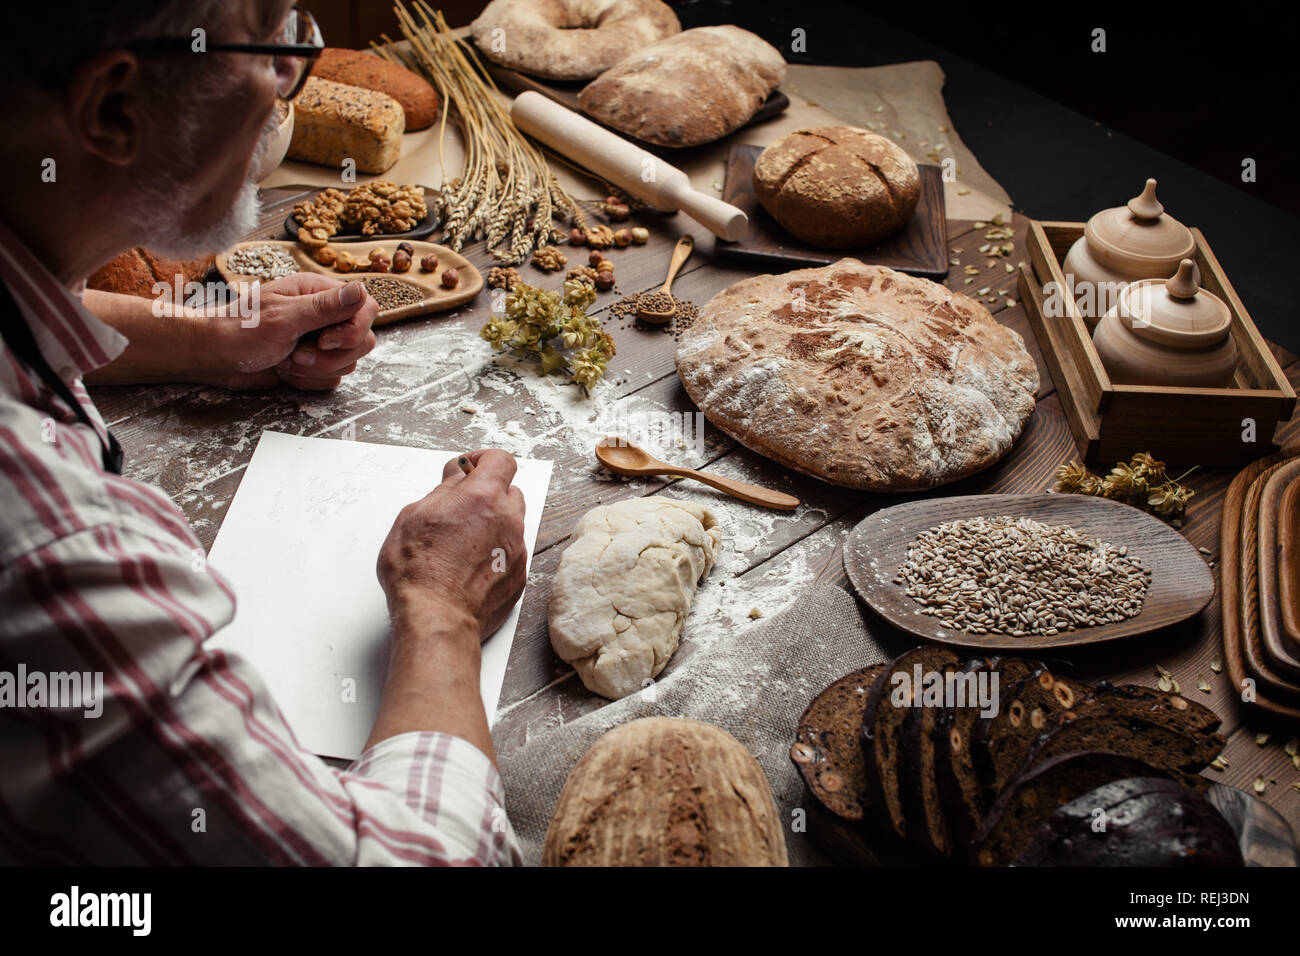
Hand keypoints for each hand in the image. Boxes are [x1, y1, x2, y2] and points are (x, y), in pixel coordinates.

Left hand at [211, 272, 377, 390]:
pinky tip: (286, 371)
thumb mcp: (283, 317)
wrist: (214, 357)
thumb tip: (360, 290)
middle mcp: (324, 315)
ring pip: (349, 362)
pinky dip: (309, 380)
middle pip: (363, 339)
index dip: (354, 329)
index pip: (366, 307)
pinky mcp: (314, 362)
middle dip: (333, 356)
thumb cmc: (239, 331)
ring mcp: (320, 340)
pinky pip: (332, 377)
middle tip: (298, 354)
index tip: (325, 340)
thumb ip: (325, 307)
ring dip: (317, 369)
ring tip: (287, 361)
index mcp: (318, 293)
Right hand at [376, 449, 527, 644]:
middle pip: (509, 492)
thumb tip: (456, 476)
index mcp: (483, 497)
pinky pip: (511, 554)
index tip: (468, 468)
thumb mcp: (414, 516)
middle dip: (487, 494)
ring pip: (511, 524)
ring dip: (492, 525)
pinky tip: (469, 567)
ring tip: (461, 542)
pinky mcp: (518, 576)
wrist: (437, 618)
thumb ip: (443, 490)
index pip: (501, 460)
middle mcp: (508, 520)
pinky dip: (495, 554)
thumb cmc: (419, 571)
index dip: (483, 460)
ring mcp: (517, 549)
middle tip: (460, 508)